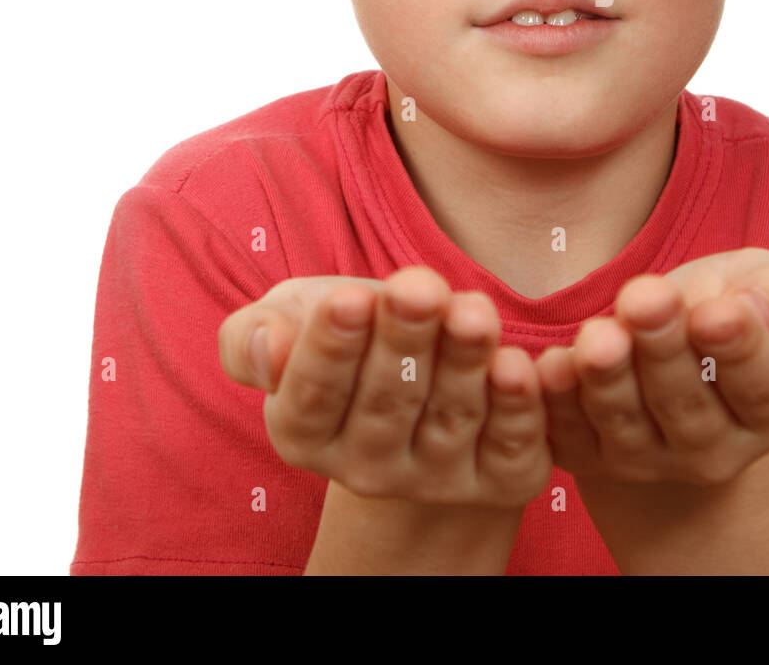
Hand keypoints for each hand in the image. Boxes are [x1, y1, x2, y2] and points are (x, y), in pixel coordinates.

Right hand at [218, 267, 551, 507]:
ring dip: (464, 364)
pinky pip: (512, 444)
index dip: (330, 349)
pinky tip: (517, 364)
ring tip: (471, 310)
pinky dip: (517, 407)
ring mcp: (438, 478)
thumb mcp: (291, 319)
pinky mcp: (501, 477)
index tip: (346, 299)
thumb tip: (266, 348)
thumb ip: (251, 336)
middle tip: (418, 289)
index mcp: (303, 433)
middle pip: (387, 404)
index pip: (312, 397)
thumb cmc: (351, 332)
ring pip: (452, 418)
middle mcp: (368, 468)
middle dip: (405, 342)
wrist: (425, 374)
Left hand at [535, 248, 768, 486]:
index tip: (714, 314)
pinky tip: (549, 365)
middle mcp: (718, 449)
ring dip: (609, 379)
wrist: (667, 341)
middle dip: (663, 351)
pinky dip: (557, 401)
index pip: (763, 386)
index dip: (739, 351)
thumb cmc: (726, 302)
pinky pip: (570, 434)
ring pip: (627, 424)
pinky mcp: (591, 457)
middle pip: (689, 407)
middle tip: (646, 301)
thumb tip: (754, 311)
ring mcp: (651, 460)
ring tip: (599, 335)